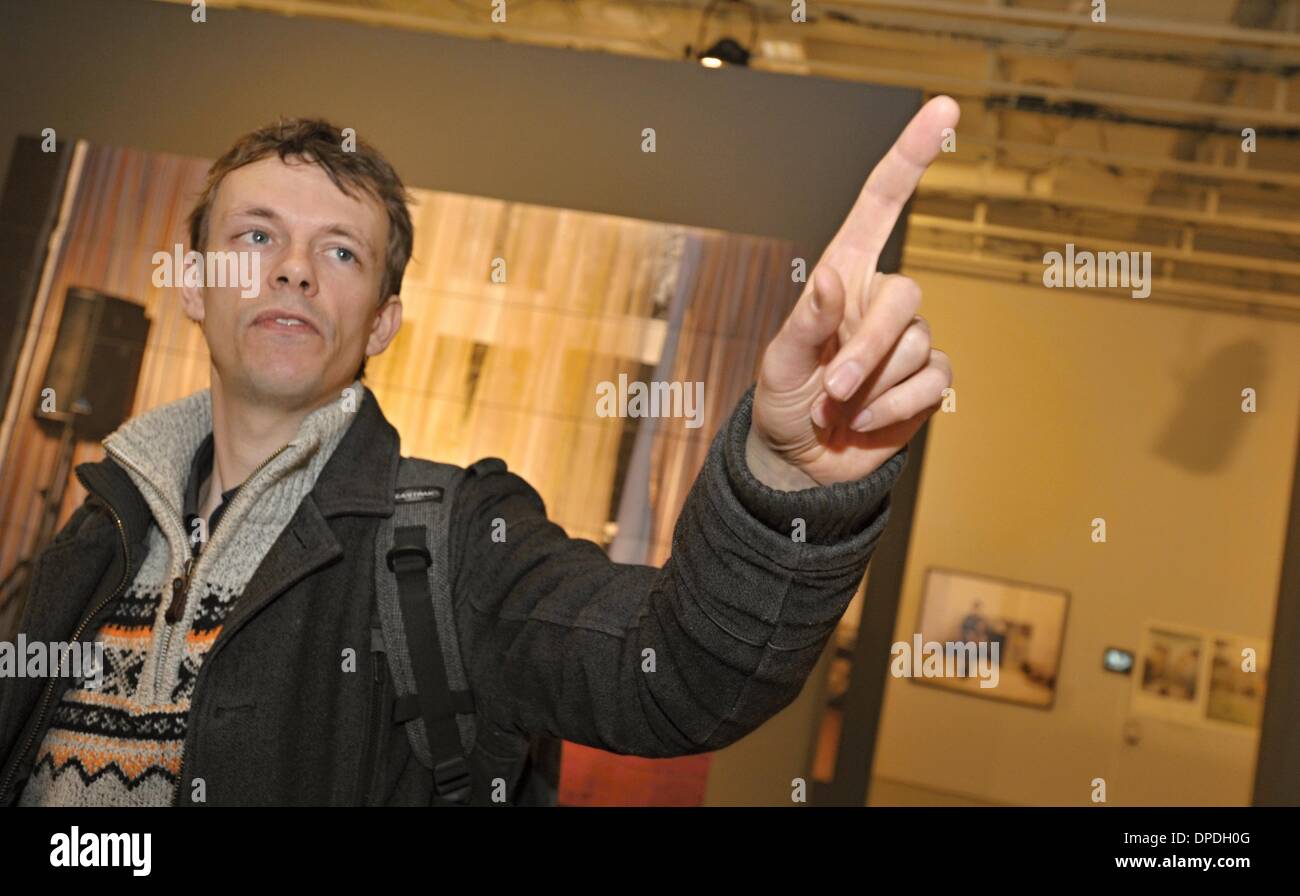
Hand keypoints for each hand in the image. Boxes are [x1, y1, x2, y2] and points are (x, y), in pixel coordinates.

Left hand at [748, 95, 958, 488]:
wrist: (803, 464)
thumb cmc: (783, 402)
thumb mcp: (778, 362)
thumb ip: (807, 321)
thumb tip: (833, 279)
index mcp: (844, 277)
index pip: (881, 205)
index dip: (910, 155)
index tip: (942, 110)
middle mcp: (880, 301)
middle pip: (907, 298)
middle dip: (867, 349)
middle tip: (832, 390)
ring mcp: (908, 340)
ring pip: (917, 347)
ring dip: (873, 387)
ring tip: (839, 409)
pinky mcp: (926, 381)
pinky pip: (934, 383)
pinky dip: (896, 409)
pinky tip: (866, 423)